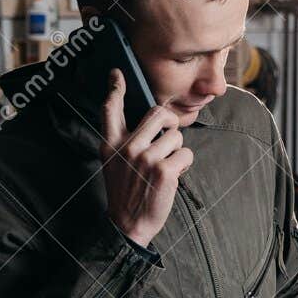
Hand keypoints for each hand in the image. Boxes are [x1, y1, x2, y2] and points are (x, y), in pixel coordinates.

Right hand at [100, 69, 191, 247]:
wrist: (128, 225)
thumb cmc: (127, 192)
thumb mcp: (113, 164)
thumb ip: (124, 142)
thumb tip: (151, 123)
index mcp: (111, 144)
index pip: (110, 110)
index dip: (115, 89)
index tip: (117, 73)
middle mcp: (126, 147)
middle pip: (158, 113)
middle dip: (171, 123)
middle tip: (169, 137)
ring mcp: (145, 158)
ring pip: (177, 137)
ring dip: (177, 152)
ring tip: (165, 169)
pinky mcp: (163, 170)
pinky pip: (186, 155)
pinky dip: (184, 167)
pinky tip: (171, 179)